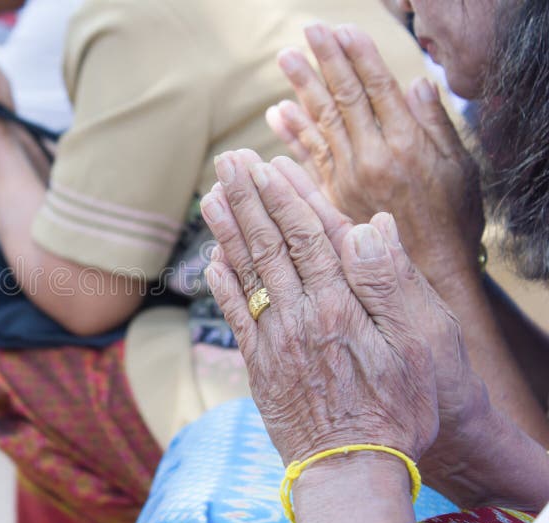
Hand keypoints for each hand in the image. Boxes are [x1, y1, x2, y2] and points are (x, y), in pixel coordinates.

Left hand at [201, 149, 439, 463]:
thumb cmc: (396, 409)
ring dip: (227, 230)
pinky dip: (221, 284)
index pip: (305, 236)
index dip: (283, 196)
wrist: (352, 469)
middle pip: (268, 245)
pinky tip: (211, 259)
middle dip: (247, 199)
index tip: (264, 164)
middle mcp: (298, 315)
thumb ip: (386, 284)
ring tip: (211, 195)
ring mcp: (273, 340)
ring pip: (245, 273)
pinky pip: (234, 316)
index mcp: (337, 304)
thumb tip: (366, 227)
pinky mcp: (260, 365)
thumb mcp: (413, 347)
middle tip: (227, 161)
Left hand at [267, 24, 482, 284]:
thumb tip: (418, 83)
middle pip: (342, 100)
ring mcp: (346, 180)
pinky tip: (279, 111)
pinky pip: (307, 159)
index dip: (358, 57)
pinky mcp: (330, 199)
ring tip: (287, 58)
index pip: (376, 89)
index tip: (343, 30)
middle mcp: (371, 159)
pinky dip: (293, 132)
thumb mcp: (460, 170)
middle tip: (309, 30)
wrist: (428, 275)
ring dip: (303, 88)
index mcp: (407, 147)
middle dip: (326, 61)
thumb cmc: (453, 221)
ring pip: (320, 124)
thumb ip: (436, 126)